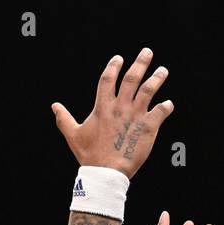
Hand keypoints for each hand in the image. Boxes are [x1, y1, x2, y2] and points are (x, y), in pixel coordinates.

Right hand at [52, 48, 173, 177]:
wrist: (106, 173)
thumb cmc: (89, 155)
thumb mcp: (73, 135)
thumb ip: (64, 118)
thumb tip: (54, 106)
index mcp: (103, 107)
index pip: (108, 79)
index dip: (113, 66)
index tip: (119, 58)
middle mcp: (120, 107)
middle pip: (132, 78)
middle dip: (140, 63)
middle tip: (147, 52)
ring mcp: (136, 116)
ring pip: (149, 91)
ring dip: (157, 78)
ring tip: (163, 70)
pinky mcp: (148, 128)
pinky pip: (161, 113)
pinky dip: (166, 107)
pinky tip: (169, 104)